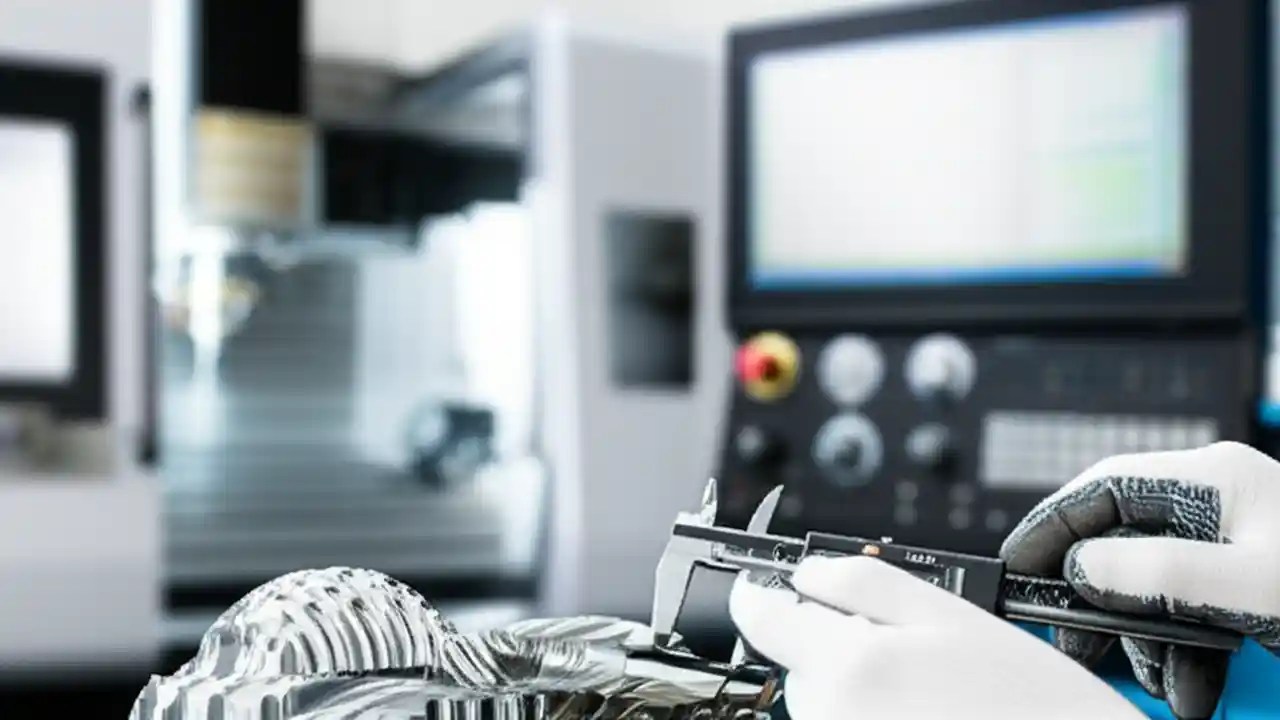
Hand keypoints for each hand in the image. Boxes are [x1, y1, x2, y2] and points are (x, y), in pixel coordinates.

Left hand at [730, 555, 1143, 719]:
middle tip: (912, 654)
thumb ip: (863, 581)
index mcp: (847, 667)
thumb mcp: (954, 614)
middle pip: (796, 663)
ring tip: (934, 698)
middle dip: (834, 647)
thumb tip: (802, 572)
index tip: (766, 588)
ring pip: (822, 705)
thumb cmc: (1034, 708)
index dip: (762, 594)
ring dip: (857, 691)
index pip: (759, 617)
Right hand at [1000, 441, 1279, 718]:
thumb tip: (1087, 566)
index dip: (1052, 524)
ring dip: (1148, 643)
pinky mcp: (1249, 584)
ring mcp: (1234, 545)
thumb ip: (1160, 571)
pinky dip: (1183, 656)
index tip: (1019, 564)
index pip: (1102, 487)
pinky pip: (1189, 614)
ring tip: (1169, 684)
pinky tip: (1193, 688)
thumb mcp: (1255, 585)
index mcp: (1211, 480)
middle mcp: (1217, 504)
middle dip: (1102, 602)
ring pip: (1151, 587)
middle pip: (1121, 543)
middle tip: (1080, 641)